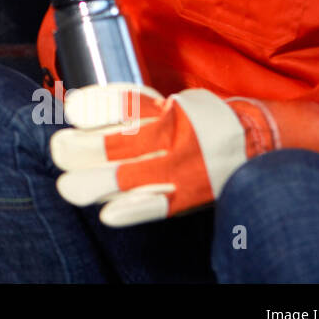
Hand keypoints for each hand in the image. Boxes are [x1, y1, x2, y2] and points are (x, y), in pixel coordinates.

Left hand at [49, 84, 318, 226]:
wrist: (256, 143)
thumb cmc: (200, 122)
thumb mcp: (169, 105)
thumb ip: (131, 110)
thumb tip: (79, 110)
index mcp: (165, 113)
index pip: (120, 106)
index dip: (90, 108)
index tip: (70, 110)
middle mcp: (170, 140)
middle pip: (112, 145)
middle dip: (78, 150)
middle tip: (62, 151)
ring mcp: (179, 170)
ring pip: (125, 178)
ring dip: (91, 184)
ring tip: (69, 186)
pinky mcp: (186, 197)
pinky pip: (155, 206)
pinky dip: (130, 210)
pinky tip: (107, 213)